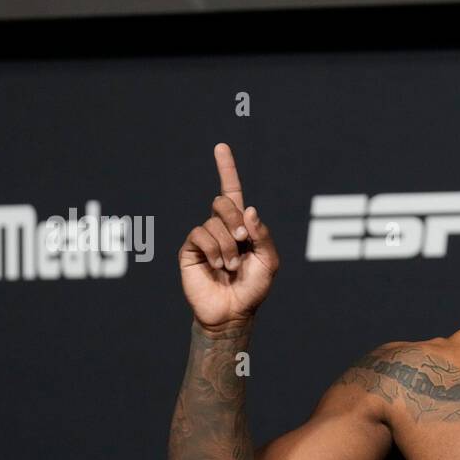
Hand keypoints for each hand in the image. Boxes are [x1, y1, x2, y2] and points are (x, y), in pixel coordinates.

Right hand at [178, 143, 279, 332]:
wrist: (233, 312)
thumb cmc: (254, 288)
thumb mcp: (269, 260)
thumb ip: (262, 234)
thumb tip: (248, 209)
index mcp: (241, 226)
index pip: (232, 192)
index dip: (227, 169)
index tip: (221, 147)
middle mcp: (221, 228)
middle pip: (223, 202)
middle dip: (235, 220)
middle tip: (243, 241)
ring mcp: (204, 238)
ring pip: (213, 222)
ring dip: (229, 245)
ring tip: (232, 266)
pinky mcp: (190, 249)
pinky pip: (200, 234)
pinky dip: (214, 250)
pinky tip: (218, 266)